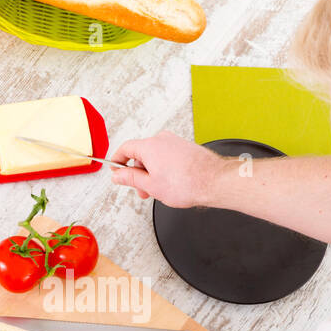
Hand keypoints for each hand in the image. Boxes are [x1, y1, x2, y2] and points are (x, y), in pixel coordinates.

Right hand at [109, 130, 223, 206]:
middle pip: (141, 154)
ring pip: (155, 156)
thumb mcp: (151, 185)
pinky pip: (167, 156)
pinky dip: (164, 168)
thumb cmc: (187, 183)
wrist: (214, 181)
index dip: (117, 161)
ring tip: (159, 190)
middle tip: (142, 190)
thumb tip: (118, 175)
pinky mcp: (185, 147)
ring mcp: (175, 142)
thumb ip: (130, 179)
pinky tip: (171, 183)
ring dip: (152, 173)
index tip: (116, 170)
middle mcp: (162, 140)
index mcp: (150, 146)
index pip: (125, 148)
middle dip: (139, 173)